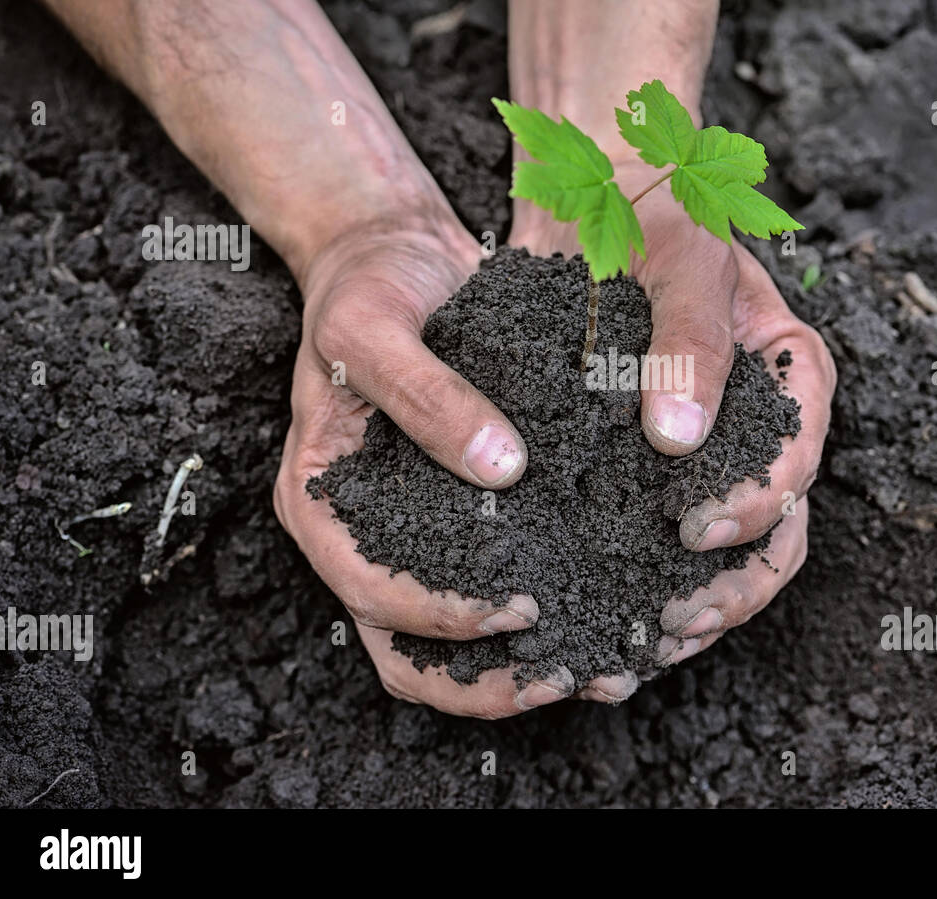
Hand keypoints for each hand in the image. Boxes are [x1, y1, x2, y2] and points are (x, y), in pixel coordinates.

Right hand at [272, 218, 637, 715]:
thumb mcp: (373, 327)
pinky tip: (613, 612)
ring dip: (526, 667)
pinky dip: (551, 612)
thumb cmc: (366, 289)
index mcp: (322, 504)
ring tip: (608, 668)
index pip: (372, 594)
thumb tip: (502, 469)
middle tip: (574, 673)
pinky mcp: (468, 516)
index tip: (521, 606)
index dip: (443, 616)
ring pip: (460, 641)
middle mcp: (366, 536)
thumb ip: (426, 396)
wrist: (394, 257)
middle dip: (490, 680)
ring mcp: (417, 532)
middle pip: (414, 650)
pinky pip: (503, 584)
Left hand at [511, 159, 836, 669]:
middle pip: (774, 533)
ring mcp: (707, 453)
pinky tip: (596, 618)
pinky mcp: (647, 469)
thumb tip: (678, 441)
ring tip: (636, 645)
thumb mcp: (682, 262)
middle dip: (729, 587)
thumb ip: (690, 345)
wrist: (595, 200)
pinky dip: (636, 582)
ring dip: (689, 605)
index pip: (796, 461)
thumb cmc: (654, 216)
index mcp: (793, 377)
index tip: (694, 527)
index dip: (756, 507)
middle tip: (672, 621)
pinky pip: (655, 539)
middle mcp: (759, 426)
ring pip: (721, 554)